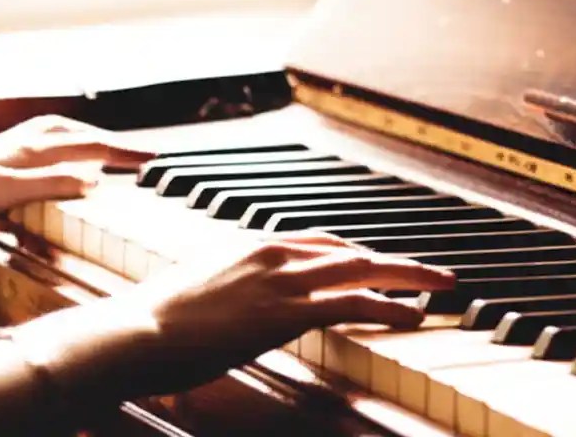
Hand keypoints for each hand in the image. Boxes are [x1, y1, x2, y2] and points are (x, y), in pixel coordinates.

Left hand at [0, 114, 153, 223]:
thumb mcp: (5, 191)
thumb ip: (51, 184)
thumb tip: (95, 179)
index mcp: (30, 149)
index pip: (89, 147)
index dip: (123, 153)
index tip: (155, 158)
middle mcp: (19, 144)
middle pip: (75, 134)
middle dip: (109, 142)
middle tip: (136, 154)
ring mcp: (1, 151)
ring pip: (53, 137)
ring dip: (81, 140)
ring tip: (98, 148)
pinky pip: (34, 150)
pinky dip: (54, 152)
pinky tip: (45, 166)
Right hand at [24, 234, 455, 401]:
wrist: (135, 333)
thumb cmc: (154, 324)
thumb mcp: (194, 296)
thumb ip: (223, 294)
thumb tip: (228, 312)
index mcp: (250, 247)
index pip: (318, 242)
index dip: (354, 253)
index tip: (377, 261)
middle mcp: (272, 253)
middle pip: (350, 250)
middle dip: (395, 261)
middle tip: (430, 272)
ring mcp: (282, 279)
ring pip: (363, 268)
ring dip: (408, 277)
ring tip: (440, 287)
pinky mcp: (289, 309)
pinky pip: (355, 302)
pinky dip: (390, 307)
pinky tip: (412, 316)